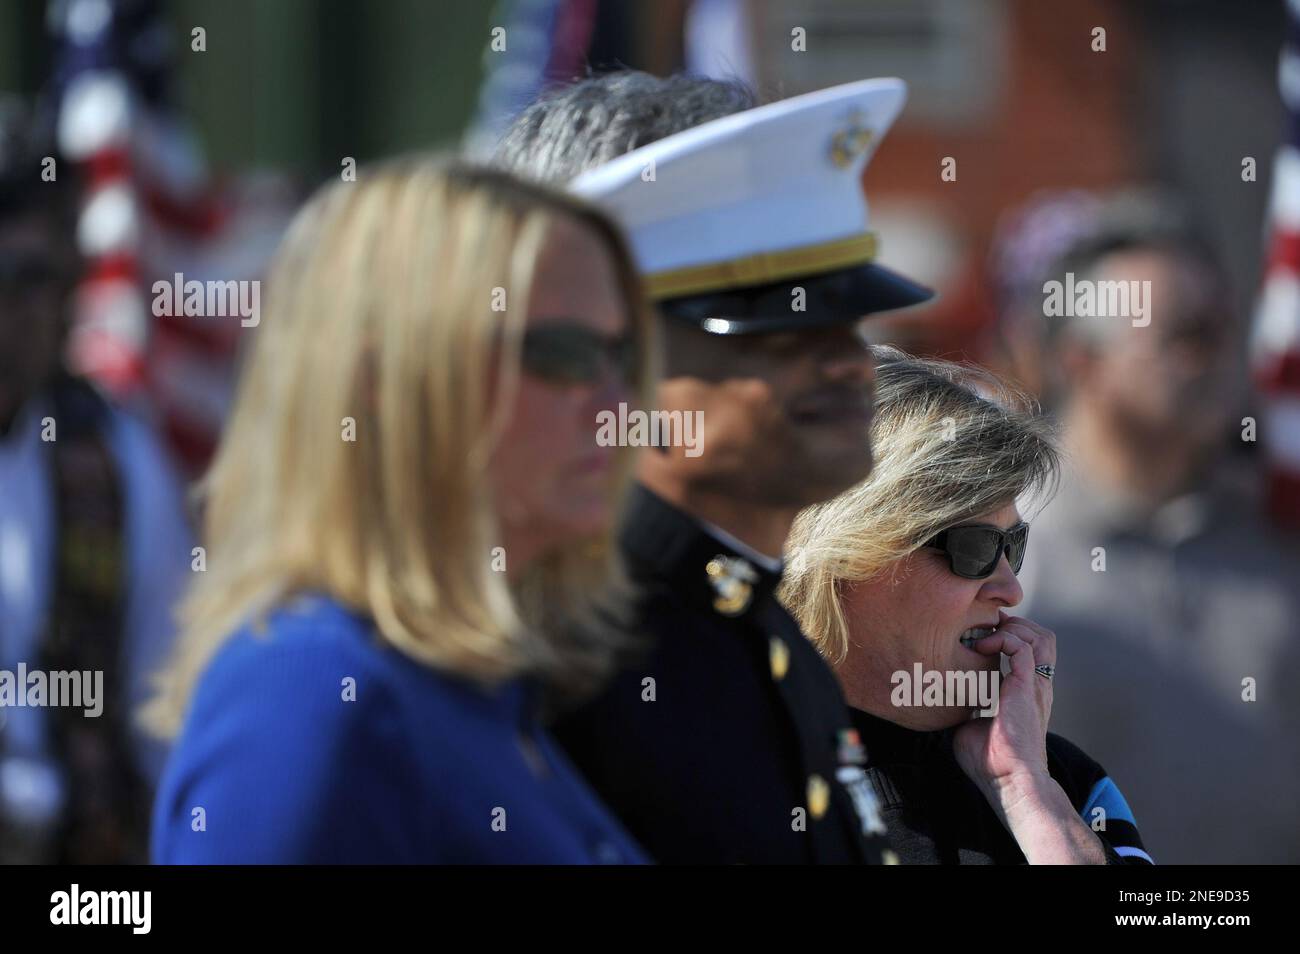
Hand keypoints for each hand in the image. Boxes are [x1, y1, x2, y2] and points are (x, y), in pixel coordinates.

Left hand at [952, 611, 1056, 813]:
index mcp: (1027, 692)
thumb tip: (941, 704)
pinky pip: (1022, 647)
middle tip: (986, 630)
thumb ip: (963, 708)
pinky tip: (981, 648)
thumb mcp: (971, 726)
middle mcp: (1036, 685)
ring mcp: (1035, 684)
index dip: (1008, 636)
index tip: (978, 638)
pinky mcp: (1027, 686)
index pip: (1030, 650)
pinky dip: (1002, 639)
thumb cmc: (990, 762)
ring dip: (1012, 628)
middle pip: (1041, 637)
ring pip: (1039, 636)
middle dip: (1015, 625)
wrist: (1009, 780)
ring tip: (986, 636)